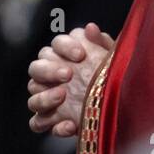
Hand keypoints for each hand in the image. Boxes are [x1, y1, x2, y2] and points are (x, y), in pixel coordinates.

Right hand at [27, 23, 113, 137]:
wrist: (121, 105)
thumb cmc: (112, 76)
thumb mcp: (111, 59)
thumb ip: (100, 42)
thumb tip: (90, 28)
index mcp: (63, 57)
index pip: (55, 45)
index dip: (64, 47)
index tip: (81, 54)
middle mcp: (50, 77)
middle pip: (35, 68)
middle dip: (49, 70)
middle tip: (69, 74)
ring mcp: (49, 100)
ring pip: (32, 98)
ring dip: (44, 97)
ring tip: (63, 96)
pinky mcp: (51, 122)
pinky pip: (38, 124)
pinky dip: (51, 125)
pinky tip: (70, 125)